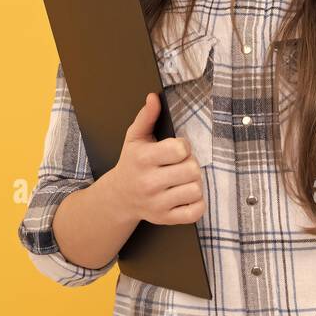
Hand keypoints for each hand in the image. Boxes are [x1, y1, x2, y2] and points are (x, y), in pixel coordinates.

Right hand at [107, 92, 205, 225]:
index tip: (177, 149)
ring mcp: (157, 204)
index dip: (184, 147)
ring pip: (195, 190)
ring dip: (194, 183)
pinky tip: (186, 195)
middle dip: (191, 164)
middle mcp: (149, 183)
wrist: (119, 197)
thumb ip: (146, 116)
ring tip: (183, 180)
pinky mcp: (165, 219)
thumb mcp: (134, 138)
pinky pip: (195, 212)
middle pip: (192, 170)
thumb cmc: (131, 163)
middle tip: (182, 165)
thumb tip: (154, 97)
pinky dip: (197, 204)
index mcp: (143, 159)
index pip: (180, 150)